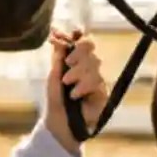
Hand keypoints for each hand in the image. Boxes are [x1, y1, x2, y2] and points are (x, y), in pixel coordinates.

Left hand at [43, 27, 107, 153]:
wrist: (60, 123)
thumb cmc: (56, 100)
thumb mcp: (53, 76)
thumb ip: (57, 56)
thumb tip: (56, 32)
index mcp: (76, 61)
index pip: (82, 42)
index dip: (77, 35)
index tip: (67, 34)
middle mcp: (88, 67)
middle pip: (90, 47)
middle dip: (78, 52)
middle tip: (68, 62)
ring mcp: (97, 79)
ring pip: (93, 64)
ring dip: (78, 73)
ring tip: (67, 84)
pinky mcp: (103, 92)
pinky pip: (97, 81)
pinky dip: (84, 86)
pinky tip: (76, 95)